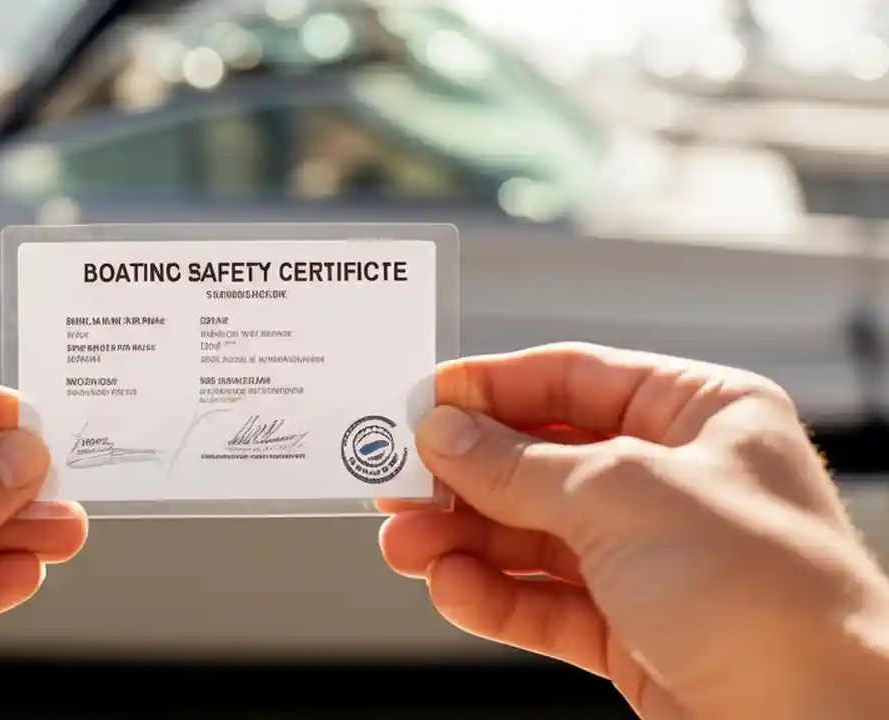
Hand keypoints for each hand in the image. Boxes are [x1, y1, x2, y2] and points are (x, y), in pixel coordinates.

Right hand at [380, 344, 888, 718]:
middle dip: (465, 476)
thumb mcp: (624, 497)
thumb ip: (519, 464)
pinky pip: (542, 600)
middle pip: (541, 460)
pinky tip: (453, 589)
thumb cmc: (770, 597)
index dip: (491, 389)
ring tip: (407, 547)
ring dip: (465, 539)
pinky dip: (493, 594)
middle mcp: (676, 482)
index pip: (573, 379)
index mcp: (702, 416)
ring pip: (532, 535)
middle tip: (399, 484)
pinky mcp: (630, 630)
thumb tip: (443, 432)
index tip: (422, 401)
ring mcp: (651, 559)